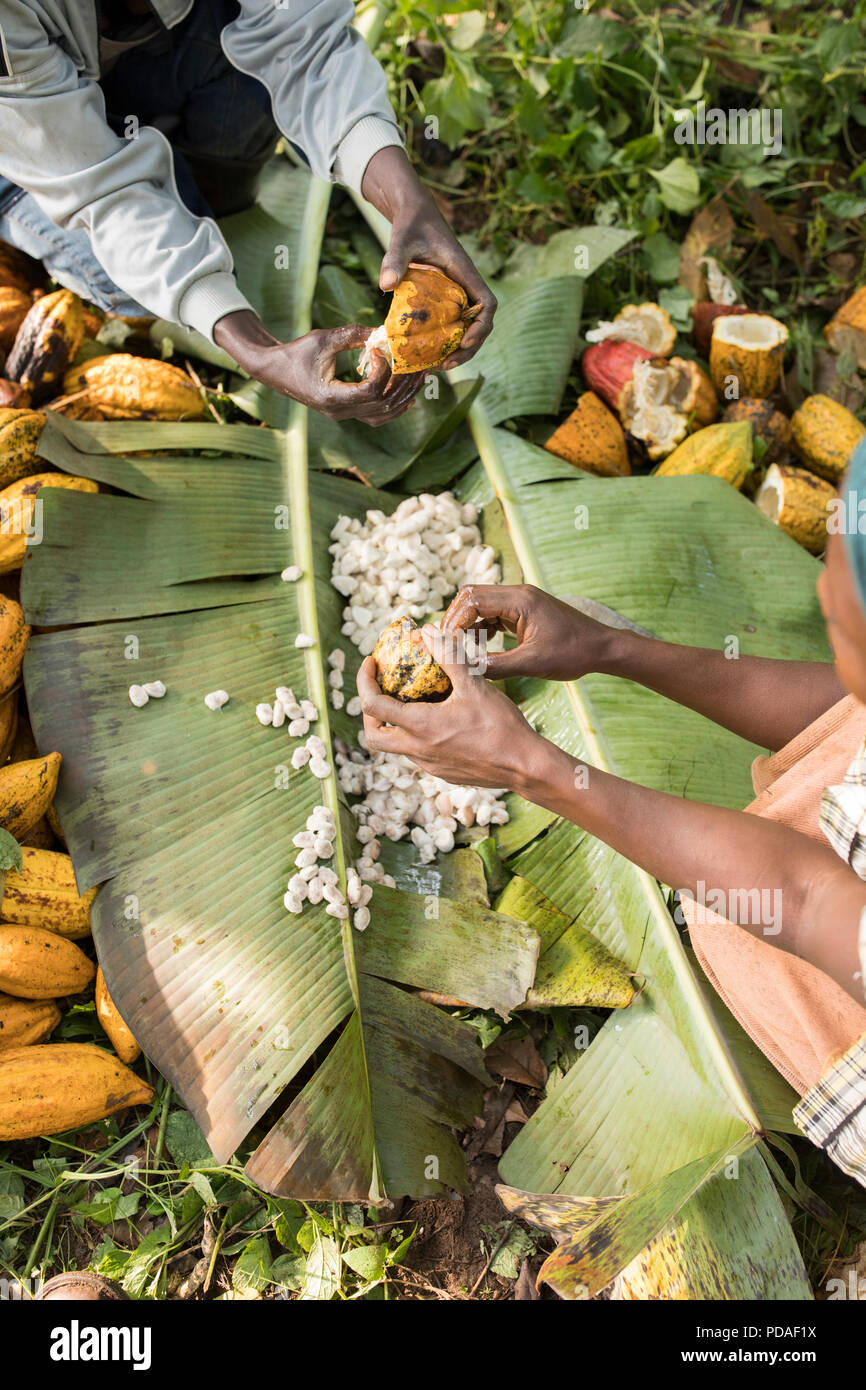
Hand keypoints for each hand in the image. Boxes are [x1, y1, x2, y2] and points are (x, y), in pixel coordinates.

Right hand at [213, 311, 423, 423]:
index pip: (371, 391)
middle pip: (382, 405)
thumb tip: (384, 331)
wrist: (274, 371)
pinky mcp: (345, 412)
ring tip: (418, 378)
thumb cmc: (296, 353)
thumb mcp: (323, 338)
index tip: (382, 350)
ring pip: (382, 415)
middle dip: (403, 384)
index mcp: (330, 397)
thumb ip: (353, 335)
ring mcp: (343, 415)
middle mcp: (338, 412)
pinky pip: (375, 416)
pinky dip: (393, 406)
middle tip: (418, 365)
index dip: (384, 371)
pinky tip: (406, 393)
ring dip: (403, 396)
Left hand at [356, 625, 544, 789]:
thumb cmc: (501, 726)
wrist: (525, 766)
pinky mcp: (443, 772)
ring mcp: (429, 765)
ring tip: (411, 700)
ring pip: (396, 746)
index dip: (363, 681)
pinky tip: (437, 720)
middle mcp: (418, 750)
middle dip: (369, 711)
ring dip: (395, 723)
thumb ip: (449, 656)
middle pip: (373, 735)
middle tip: (381, 689)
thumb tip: (428, 631)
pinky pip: (418, 754)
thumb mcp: (474, 685)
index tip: (371, 663)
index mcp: (420, 727)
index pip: (371, 705)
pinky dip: (416, 735)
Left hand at [361, 148, 495, 368]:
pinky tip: (429, 352)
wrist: (412, 213)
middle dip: (469, 347)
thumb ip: (395, 260)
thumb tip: (385, 286)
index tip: (466, 340)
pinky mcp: (446, 296)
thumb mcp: (401, 239)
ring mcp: (457, 292)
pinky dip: (446, 339)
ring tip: (439, 365)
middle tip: (447, 365)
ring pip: (469, 326)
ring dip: (459, 348)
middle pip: (481, 322)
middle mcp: (465, 284)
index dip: (482, 325)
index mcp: (464, 272)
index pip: (487, 303)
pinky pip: (453, 322)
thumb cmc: (411, 223)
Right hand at [442, 584, 620, 680]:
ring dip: (466, 622)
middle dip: (455, 618)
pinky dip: (480, 627)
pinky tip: (476, 646)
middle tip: (445, 643)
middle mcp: (518, 594)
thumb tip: (465, 670)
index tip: (446, 643)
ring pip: (480, 603)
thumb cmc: (573, 654)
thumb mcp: (532, 664)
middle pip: (471, 595)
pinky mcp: (523, 612)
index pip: (473, 600)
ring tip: (456, 647)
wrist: (601, 648)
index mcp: (520, 600)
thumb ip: (497, 666)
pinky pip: (492, 613)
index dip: (454, 621)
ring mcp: (520, 601)